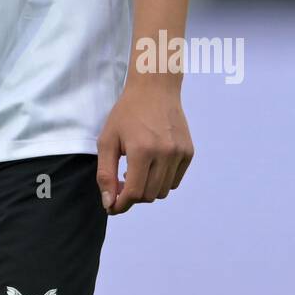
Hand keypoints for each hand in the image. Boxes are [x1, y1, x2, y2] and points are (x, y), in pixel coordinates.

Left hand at [97, 79, 193, 214]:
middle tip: (121, 183)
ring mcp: (180, 153)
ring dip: (148, 189)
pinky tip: (152, 165)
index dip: (121, 204)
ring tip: (136, 171)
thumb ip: (105, 174)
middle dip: (133, 196)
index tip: (112, 206)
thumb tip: (109, 203)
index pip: (135, 193)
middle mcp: (165, 154)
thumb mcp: (107, 140)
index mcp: (142, 150)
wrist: (154, 88)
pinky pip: (175, 180)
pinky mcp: (189, 152)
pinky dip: (162, 180)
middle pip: (149, 195)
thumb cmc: (127, 113)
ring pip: (164, 191)